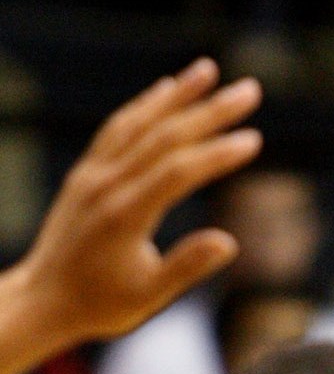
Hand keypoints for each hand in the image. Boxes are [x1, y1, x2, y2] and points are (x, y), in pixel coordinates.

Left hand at [14, 59, 262, 346]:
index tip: (253, 138)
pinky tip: (166, 89)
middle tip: (250, 90)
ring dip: (176, 94)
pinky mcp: (86, 173)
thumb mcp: (147, 298)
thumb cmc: (99, 304)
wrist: (40, 300)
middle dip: (210, 111)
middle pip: (163, 137)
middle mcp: (105, 185)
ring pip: (138, 123)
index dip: (217, 154)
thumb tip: (229, 241)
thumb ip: (187, 267)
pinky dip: (144, 105)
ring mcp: (92, 175)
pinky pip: (117, 129)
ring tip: (208, 69)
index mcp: (123, 215)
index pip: (177, 172)